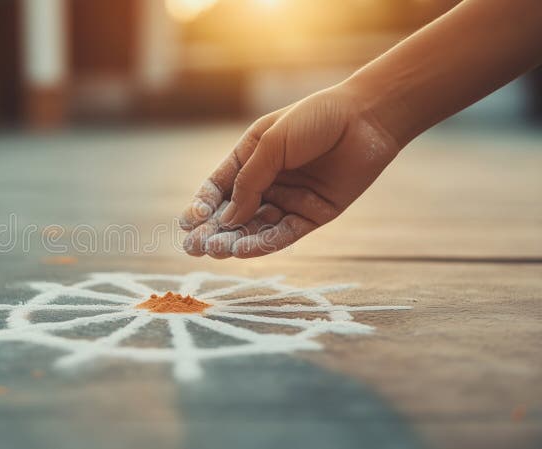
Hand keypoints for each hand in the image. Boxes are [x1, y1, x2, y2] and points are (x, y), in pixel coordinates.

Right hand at [179, 85, 401, 257]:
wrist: (366, 118)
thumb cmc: (314, 120)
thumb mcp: (270, 144)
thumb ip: (248, 182)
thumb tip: (227, 220)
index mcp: (250, 157)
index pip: (218, 187)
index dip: (202, 205)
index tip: (189, 222)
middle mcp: (267, 181)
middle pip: (233, 212)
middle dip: (213, 230)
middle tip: (194, 248)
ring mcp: (289, 199)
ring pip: (255, 227)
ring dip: (235, 240)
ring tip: (216, 252)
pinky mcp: (312, 214)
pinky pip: (284, 234)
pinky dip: (264, 243)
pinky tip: (244, 250)